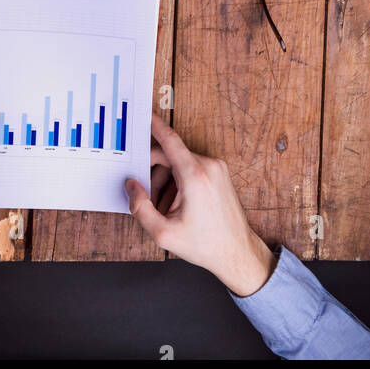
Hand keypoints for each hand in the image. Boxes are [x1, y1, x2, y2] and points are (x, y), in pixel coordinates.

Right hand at [125, 117, 275, 296]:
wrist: (238, 253)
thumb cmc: (205, 245)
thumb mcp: (164, 234)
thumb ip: (140, 208)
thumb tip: (131, 185)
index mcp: (195, 175)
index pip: (169, 140)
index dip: (154, 125)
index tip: (143, 115)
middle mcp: (208, 166)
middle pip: (169, 156)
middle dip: (153, 174)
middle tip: (147, 196)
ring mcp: (217, 168)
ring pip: (179, 163)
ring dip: (166, 181)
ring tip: (166, 209)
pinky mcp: (220, 174)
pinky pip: (191, 169)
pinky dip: (179, 182)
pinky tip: (178, 205)